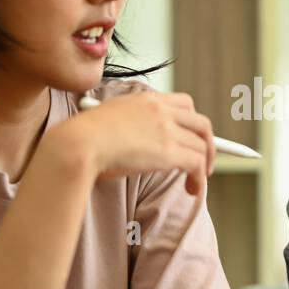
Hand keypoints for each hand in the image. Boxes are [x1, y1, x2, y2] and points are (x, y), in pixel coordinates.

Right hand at [59, 91, 214, 195]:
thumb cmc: (83, 137)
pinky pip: (196, 163)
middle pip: (201, 123)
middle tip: (204, 162)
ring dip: (203, 166)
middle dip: (208, 143)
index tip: (194, 138)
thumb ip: (128, 123)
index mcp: (146, 99)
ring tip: (195, 182)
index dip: (193, 123)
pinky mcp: (169, 151)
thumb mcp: (109, 119)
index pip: (184, 103)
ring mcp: (166, 129)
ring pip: (202, 146)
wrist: (79, 143)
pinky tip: (192, 188)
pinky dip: (199, 178)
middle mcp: (161, 110)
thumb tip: (134, 140)